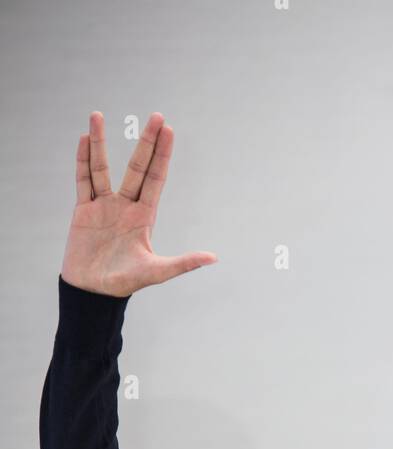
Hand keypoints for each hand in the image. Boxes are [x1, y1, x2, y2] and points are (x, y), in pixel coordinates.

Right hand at [60, 110, 217, 297]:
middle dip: (147, 142)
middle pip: (137, 167)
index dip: (162, 155)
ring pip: (101, 167)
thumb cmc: (125, 284)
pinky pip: (83, 181)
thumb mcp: (157, 271)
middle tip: (156, 116)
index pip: (156, 178)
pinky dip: (82, 160)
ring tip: (97, 115)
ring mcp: (103, 206)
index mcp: (144, 216)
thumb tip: (214, 258)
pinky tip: (84, 139)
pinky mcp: (83, 211)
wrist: (93, 293)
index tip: (168, 130)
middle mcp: (125, 206)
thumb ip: (184, 263)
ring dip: (100, 142)